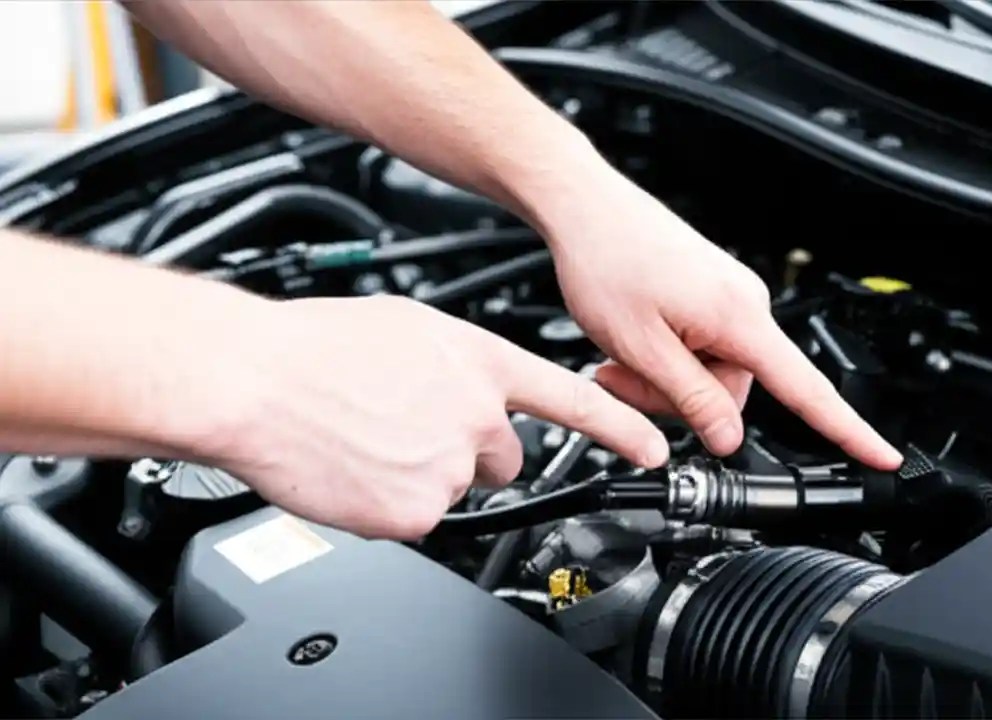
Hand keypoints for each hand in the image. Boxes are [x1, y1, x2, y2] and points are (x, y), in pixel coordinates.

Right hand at [200, 295, 667, 539]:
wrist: (255, 381)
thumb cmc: (316, 349)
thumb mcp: (407, 330)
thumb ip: (456, 365)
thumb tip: (468, 391)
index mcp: (479, 363)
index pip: (573, 401)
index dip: (622, 427)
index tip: (654, 448)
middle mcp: (477, 415)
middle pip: (506, 458)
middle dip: (471, 453)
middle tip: (413, 433)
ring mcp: (449, 467)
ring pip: (455, 487)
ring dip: (424, 475)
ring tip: (371, 443)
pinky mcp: (417, 512)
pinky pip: (418, 517)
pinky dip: (390, 503)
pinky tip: (358, 470)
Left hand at [543, 175, 901, 469]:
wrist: (585, 206)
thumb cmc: (606, 259)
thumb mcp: (642, 348)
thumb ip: (692, 398)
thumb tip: (729, 437)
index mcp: (739, 317)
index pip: (807, 389)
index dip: (848, 430)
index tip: (882, 455)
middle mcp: (745, 303)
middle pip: (734, 391)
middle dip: (678, 400)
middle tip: (623, 378)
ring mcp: (728, 296)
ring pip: (710, 373)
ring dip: (663, 379)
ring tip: (618, 354)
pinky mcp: (710, 292)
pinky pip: (700, 346)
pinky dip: (665, 355)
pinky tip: (632, 338)